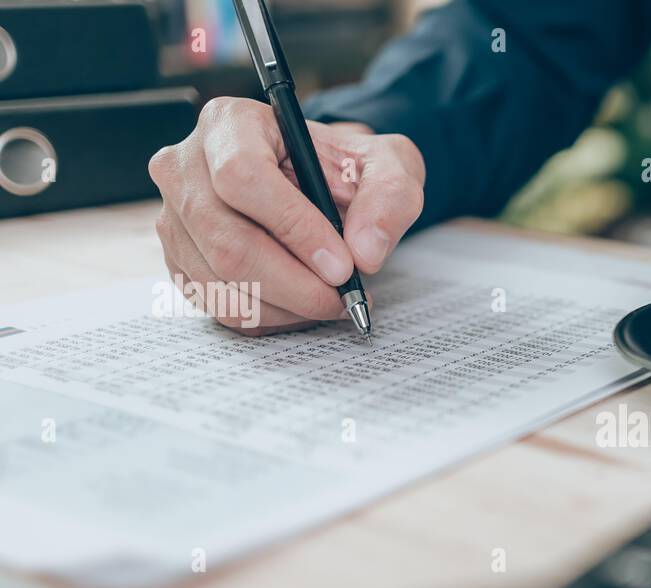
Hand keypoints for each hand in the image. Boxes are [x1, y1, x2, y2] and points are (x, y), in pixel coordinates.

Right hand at [148, 97, 424, 334]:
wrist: (322, 188)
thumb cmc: (346, 172)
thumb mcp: (388, 166)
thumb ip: (391, 197)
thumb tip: (364, 253)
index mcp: (230, 124)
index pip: (242, 176)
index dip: (293, 227)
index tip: (341, 264)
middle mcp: (187, 166)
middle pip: (227, 241)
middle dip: (296, 283)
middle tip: (343, 297)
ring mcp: (175, 216)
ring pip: (222, 281)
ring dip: (287, 305)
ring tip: (331, 301)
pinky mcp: (179, 259)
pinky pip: (219, 304)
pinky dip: (270, 316)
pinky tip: (302, 305)